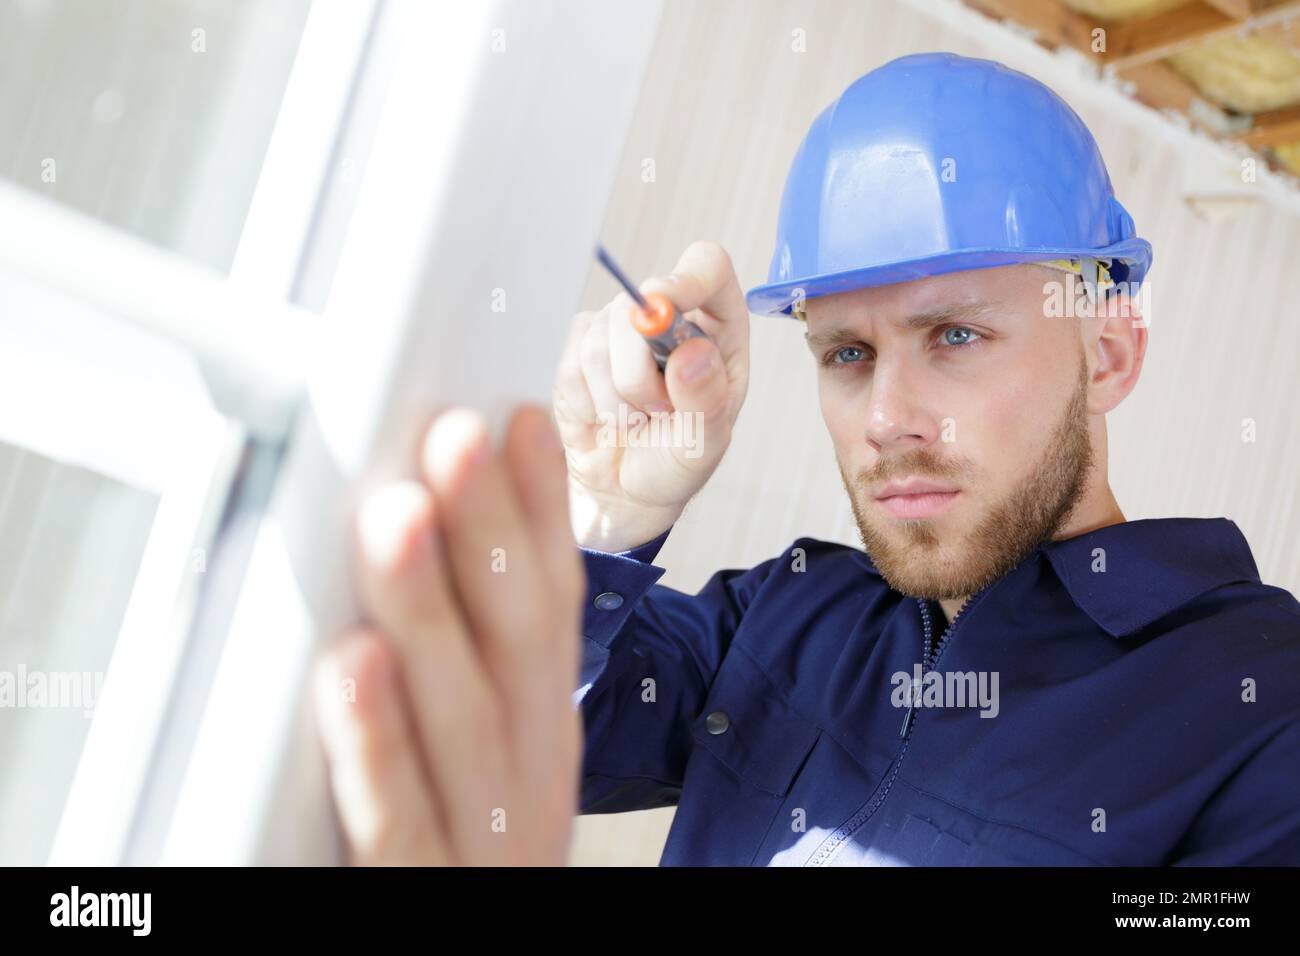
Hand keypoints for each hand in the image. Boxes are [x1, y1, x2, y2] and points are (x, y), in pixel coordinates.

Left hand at [314, 405, 584, 865]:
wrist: (467, 934)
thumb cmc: (466, 846)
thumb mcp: (491, 745)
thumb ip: (472, 649)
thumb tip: (447, 522)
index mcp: (545, 729)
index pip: (556, 603)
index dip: (539, 510)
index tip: (516, 422)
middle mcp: (531, 776)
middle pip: (520, 645)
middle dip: (490, 533)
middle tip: (453, 439)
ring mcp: (483, 839)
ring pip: (464, 716)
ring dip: (434, 610)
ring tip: (400, 517)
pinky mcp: (418, 892)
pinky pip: (398, 821)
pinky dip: (377, 743)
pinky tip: (352, 667)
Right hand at [555, 240, 749, 552]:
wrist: (626, 491)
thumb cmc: (675, 462)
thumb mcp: (705, 444)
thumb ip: (706, 400)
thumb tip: (692, 354)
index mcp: (716, 327)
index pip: (707, 268)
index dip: (686, 277)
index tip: (665, 306)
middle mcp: (668, 319)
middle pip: (638, 305)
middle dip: (639, 371)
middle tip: (655, 411)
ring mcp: (619, 331)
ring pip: (600, 337)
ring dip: (615, 398)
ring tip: (633, 421)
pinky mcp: (579, 348)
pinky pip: (571, 361)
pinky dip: (588, 402)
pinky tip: (604, 418)